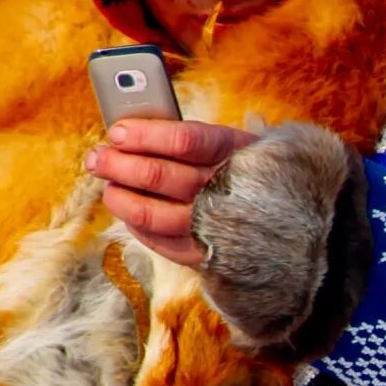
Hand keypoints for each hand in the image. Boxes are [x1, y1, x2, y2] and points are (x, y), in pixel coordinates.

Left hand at [87, 118, 257, 266]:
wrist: (288, 220)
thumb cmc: (246, 169)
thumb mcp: (233, 143)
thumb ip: (190, 136)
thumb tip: (134, 131)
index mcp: (235, 150)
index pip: (184, 140)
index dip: (145, 135)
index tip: (117, 132)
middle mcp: (225, 189)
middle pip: (158, 175)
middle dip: (119, 165)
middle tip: (96, 158)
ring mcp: (215, 226)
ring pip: (151, 213)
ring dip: (120, 198)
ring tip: (107, 186)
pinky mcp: (205, 254)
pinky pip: (159, 241)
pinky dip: (136, 224)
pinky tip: (126, 209)